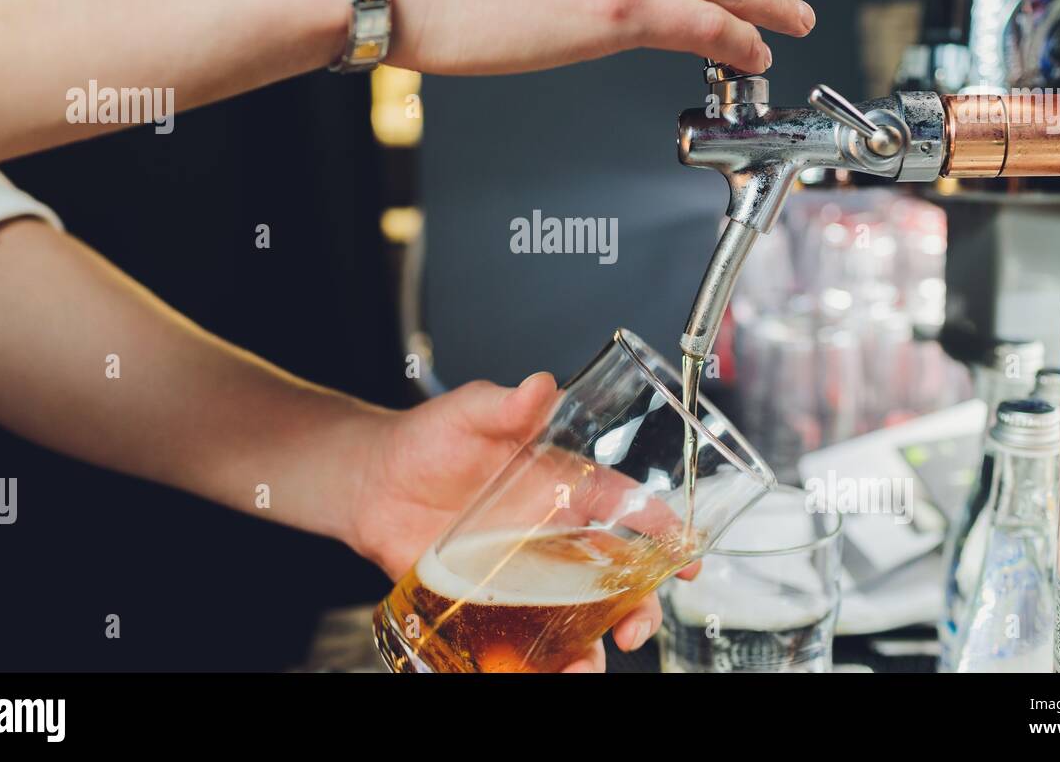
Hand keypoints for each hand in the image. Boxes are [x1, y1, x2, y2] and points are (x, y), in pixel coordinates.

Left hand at [342, 372, 671, 671]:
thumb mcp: (469, 412)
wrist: (371, 482)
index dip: (665, 532)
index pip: (629, 508)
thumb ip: (506, 403)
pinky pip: (522, 639)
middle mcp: (552, 534)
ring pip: (576, 619)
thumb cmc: (429, 439)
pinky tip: (534, 673)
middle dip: (638, 608)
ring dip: (590, 650)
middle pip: (616, 578)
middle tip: (636, 630)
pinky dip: (535, 664)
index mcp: (564, 486)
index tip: (688, 558)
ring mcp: (524, 572)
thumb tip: (539, 385)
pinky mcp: (490, 601)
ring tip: (582, 668)